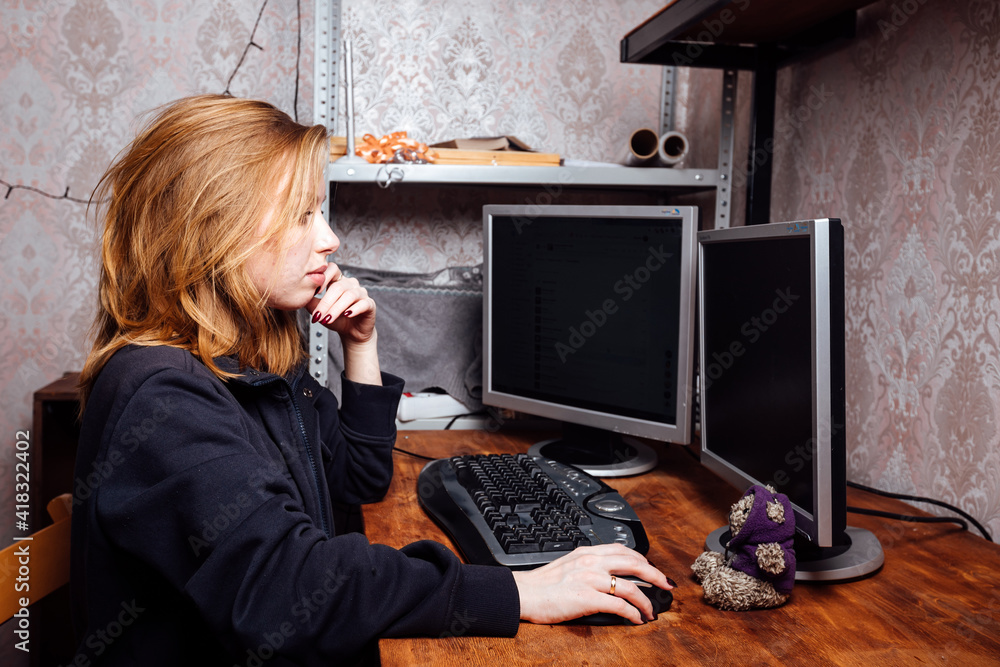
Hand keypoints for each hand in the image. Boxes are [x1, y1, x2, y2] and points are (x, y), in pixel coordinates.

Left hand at [308, 263, 381, 384]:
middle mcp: (351, 284)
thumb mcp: (320, 310)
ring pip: (349, 295)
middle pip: (338, 286)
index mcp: (338, 281)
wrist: (351, 333)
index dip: (323, 277)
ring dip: (336, 308)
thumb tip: (299, 295)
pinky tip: (346, 315)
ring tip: (328, 319)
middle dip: (326, 302)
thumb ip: (311, 301)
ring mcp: (362, 293)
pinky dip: (354, 309)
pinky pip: (363, 303)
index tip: (315, 291)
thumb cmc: (336, 319)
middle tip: (318, 316)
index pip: (332, 269)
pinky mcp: (370, 304)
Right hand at [512, 544, 672, 624]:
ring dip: (646, 601)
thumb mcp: (568, 565)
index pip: (623, 550)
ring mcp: (589, 579)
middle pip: (634, 563)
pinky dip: (633, 613)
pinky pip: (619, 606)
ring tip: (651, 611)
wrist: (523, 594)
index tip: (653, 569)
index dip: (643, 560)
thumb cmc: (542, 584)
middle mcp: (591, 562)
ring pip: (630, 587)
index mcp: (586, 552)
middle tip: (666, 585)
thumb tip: (608, 576)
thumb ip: (588, 566)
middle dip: (655, 575)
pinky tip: (637, 620)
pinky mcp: (587, 598)